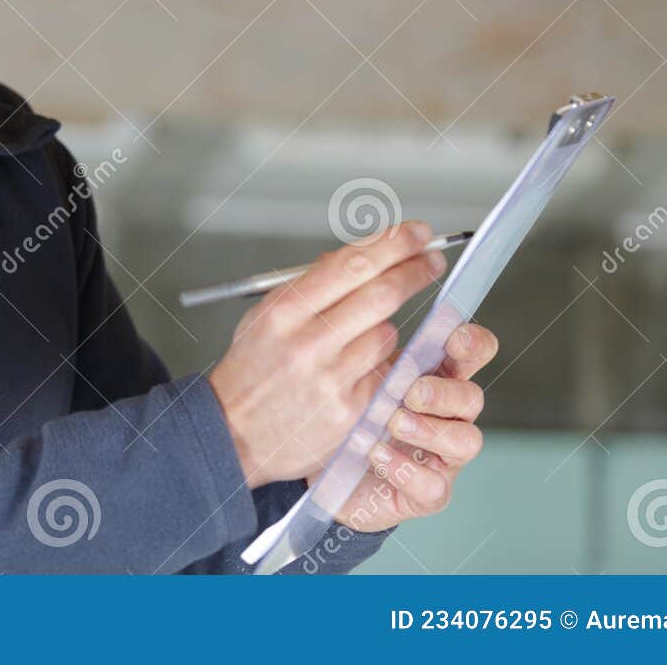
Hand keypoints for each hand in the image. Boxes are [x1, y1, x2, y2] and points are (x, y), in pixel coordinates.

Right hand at [207, 220, 447, 488]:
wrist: (234, 432)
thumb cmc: (250, 371)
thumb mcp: (265, 317)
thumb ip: (309, 287)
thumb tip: (358, 257)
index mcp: (285, 310)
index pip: (351, 264)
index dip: (393, 244)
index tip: (417, 234)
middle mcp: (308, 341)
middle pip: (381, 293)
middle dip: (415, 270)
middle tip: (432, 260)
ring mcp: (332, 378)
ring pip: (386, 334)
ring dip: (385, 326)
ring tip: (361, 334)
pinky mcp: (350, 409)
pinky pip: (383, 373)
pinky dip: (379, 364)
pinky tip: (359, 368)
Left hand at [317, 322, 498, 531]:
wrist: (327, 470)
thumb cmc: (348, 413)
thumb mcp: (356, 373)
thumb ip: (370, 346)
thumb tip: (370, 310)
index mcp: (435, 376)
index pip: (472, 353)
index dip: (473, 344)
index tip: (455, 337)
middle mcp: (447, 416)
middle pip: (472, 397)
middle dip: (446, 392)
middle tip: (413, 391)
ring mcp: (443, 457)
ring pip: (465, 441)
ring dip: (430, 429)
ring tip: (393, 421)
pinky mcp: (427, 493)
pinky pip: (434, 486)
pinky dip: (406, 469)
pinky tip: (378, 454)